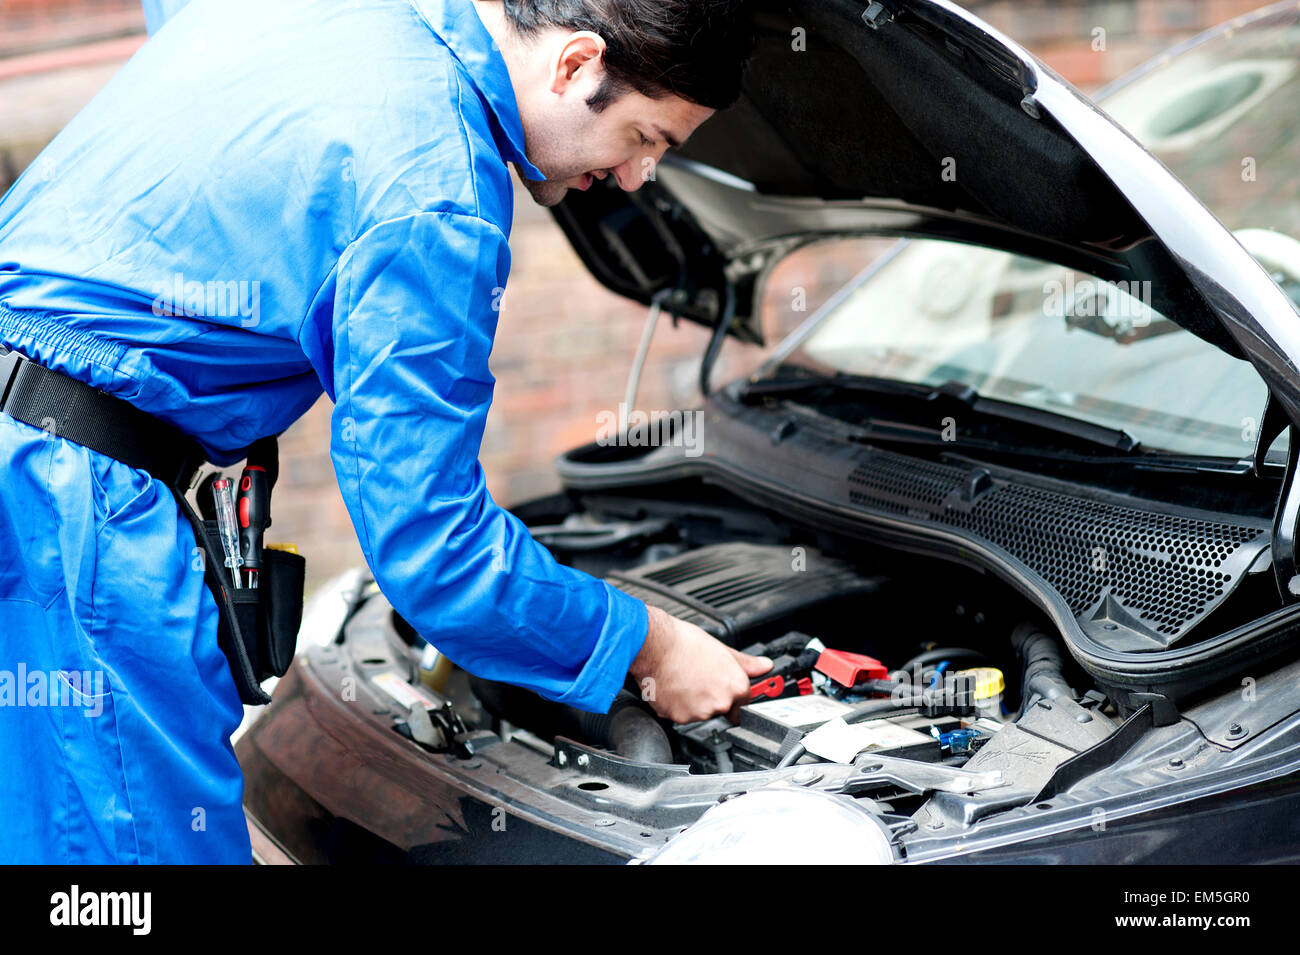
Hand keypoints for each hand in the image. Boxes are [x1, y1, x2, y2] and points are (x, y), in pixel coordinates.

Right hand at [628, 604, 771, 723]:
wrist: (654, 645)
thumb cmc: (684, 643)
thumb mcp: (722, 648)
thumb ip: (746, 663)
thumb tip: (764, 665)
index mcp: (735, 687)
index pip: (744, 701)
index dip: (733, 692)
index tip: (724, 687)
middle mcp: (719, 704)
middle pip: (721, 708)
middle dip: (711, 696)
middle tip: (699, 677)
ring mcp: (697, 713)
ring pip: (699, 712)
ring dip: (693, 701)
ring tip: (684, 679)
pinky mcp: (676, 717)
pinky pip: (680, 715)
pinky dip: (676, 705)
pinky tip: (673, 686)